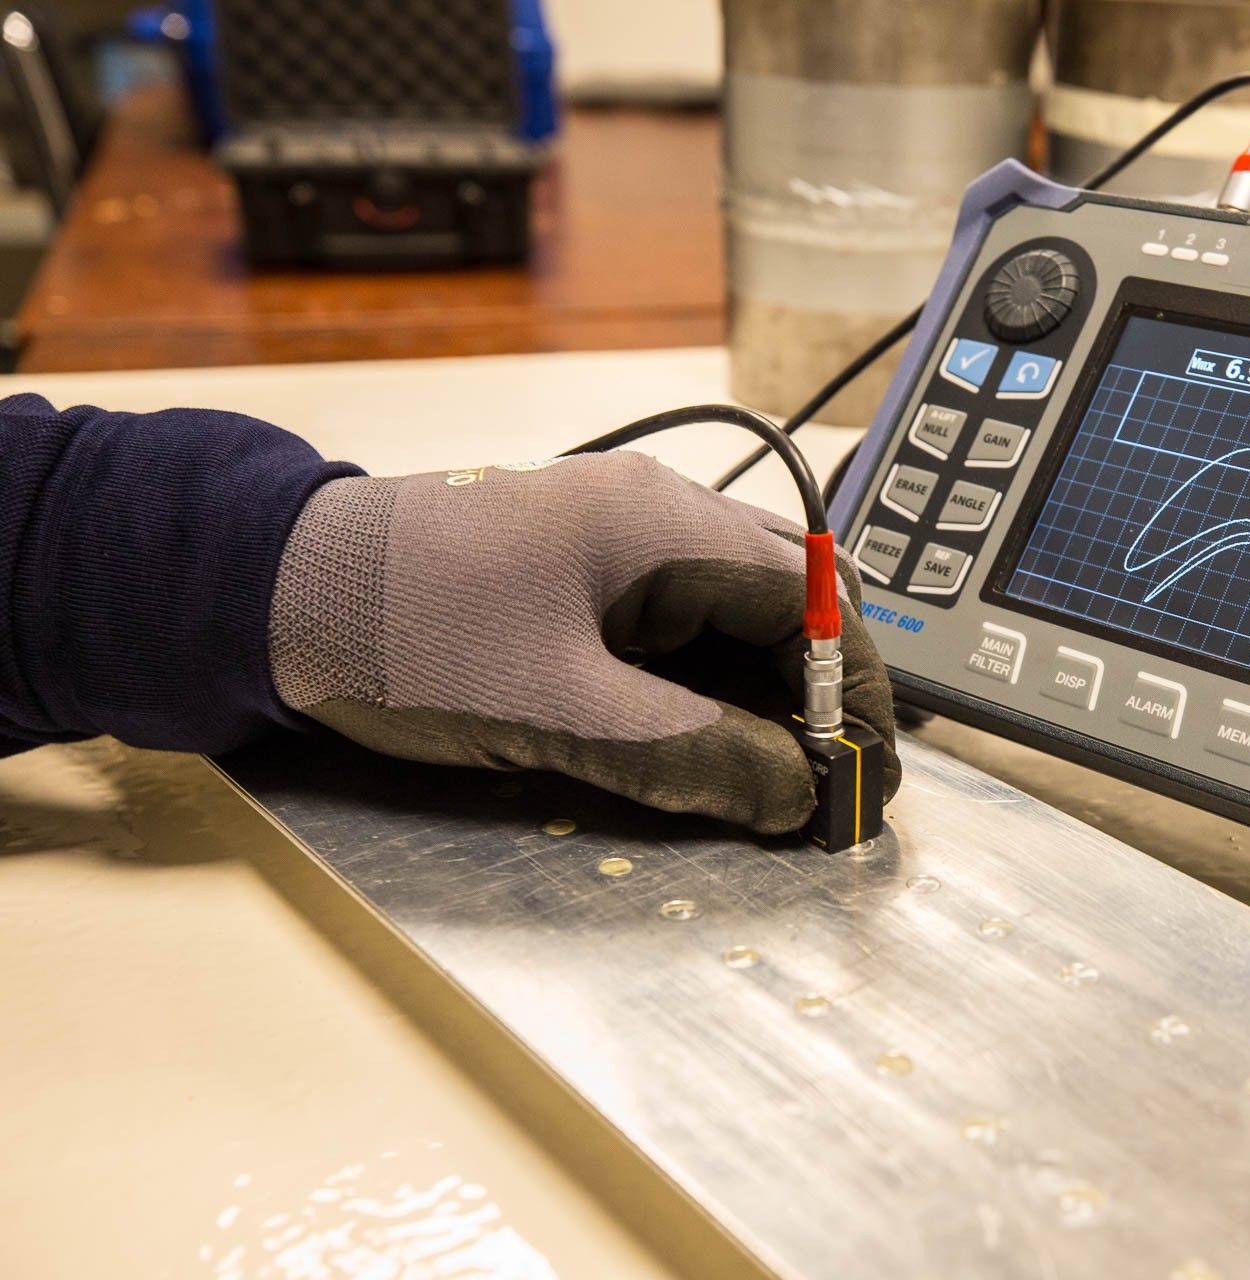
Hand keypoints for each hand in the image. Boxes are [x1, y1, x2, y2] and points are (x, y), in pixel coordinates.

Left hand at [268, 451, 897, 832]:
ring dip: (774, 692)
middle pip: (794, 598)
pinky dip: (716, 683)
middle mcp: (660, 515)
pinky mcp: (585, 571)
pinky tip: (711, 740)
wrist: (268, 592)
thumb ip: (696, 757)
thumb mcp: (565, 715)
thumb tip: (801, 798)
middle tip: (833, 787)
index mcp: (668, 525)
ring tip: (781, 778)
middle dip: (829, 693)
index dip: (858, 696)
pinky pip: (686, 622)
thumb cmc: (411, 639)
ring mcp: (621, 537)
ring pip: (741, 611)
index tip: (869, 778)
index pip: (817, 602)